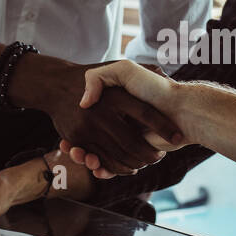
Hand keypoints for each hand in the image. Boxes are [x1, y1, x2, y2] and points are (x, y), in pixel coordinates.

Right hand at [10, 54, 181, 174]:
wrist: (56, 84)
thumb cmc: (95, 76)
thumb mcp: (120, 66)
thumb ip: (143, 70)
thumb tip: (165, 78)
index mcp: (118, 96)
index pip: (147, 114)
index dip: (164, 128)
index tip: (179, 137)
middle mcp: (103, 113)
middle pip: (134, 143)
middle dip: (150, 154)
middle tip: (159, 156)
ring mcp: (89, 128)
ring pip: (118, 156)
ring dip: (135, 164)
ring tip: (145, 163)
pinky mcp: (77, 140)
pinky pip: (100, 161)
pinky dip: (114, 169)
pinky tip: (126, 167)